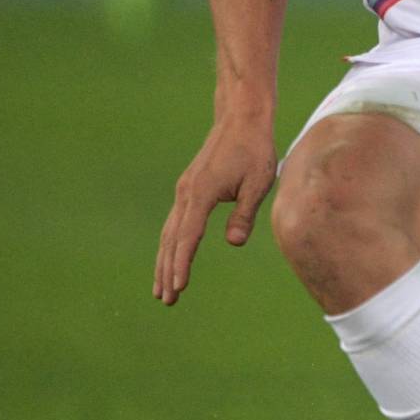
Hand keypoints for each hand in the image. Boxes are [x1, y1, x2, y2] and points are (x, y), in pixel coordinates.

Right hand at [155, 114, 277, 303]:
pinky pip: (175, 222)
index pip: (188, 237)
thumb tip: (234, 244)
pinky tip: (171, 257)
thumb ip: (245, 214)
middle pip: (171, 240)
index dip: (182, 264)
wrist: (241, 119)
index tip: (177, 287)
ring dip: (165, 261)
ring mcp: (185, 190)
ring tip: (161, 288)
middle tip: (166, 300)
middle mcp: (186, 193)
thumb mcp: (258, 183)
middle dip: (167, 271)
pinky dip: (171, 244)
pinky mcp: (189, 188)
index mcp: (201, 193)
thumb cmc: (255, 150)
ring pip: (169, 232)